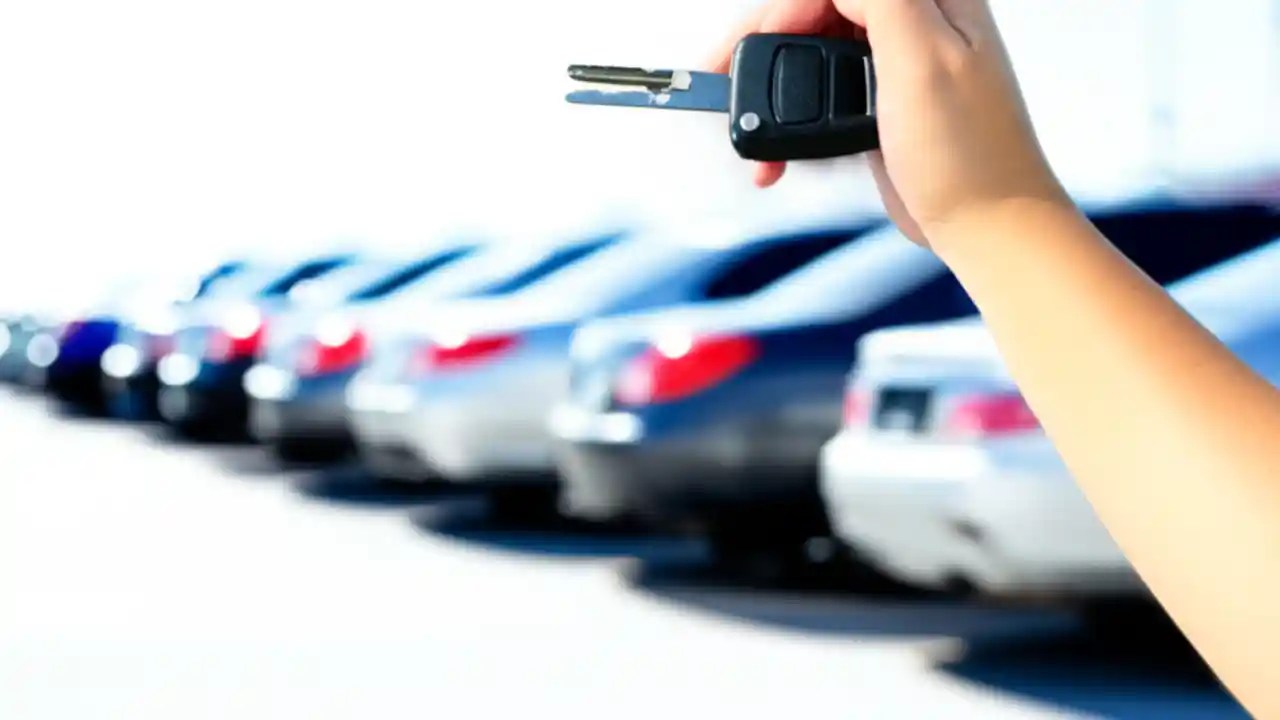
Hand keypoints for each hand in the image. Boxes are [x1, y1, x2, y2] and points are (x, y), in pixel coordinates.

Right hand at [709, 0, 1068, 246]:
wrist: (986, 226)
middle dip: (766, 38)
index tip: (762, 39)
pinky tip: (778, 148)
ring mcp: (899, 65)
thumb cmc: (972, 157)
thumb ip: (881, 0)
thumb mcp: (924, 59)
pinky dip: (793, 116)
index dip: (789, 5)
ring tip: (745, 118)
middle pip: (820, 9)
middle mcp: (917, 23)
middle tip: (725, 69)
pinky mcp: (884, 105)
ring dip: (773, 83)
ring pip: (814, 49)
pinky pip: (823, 91)